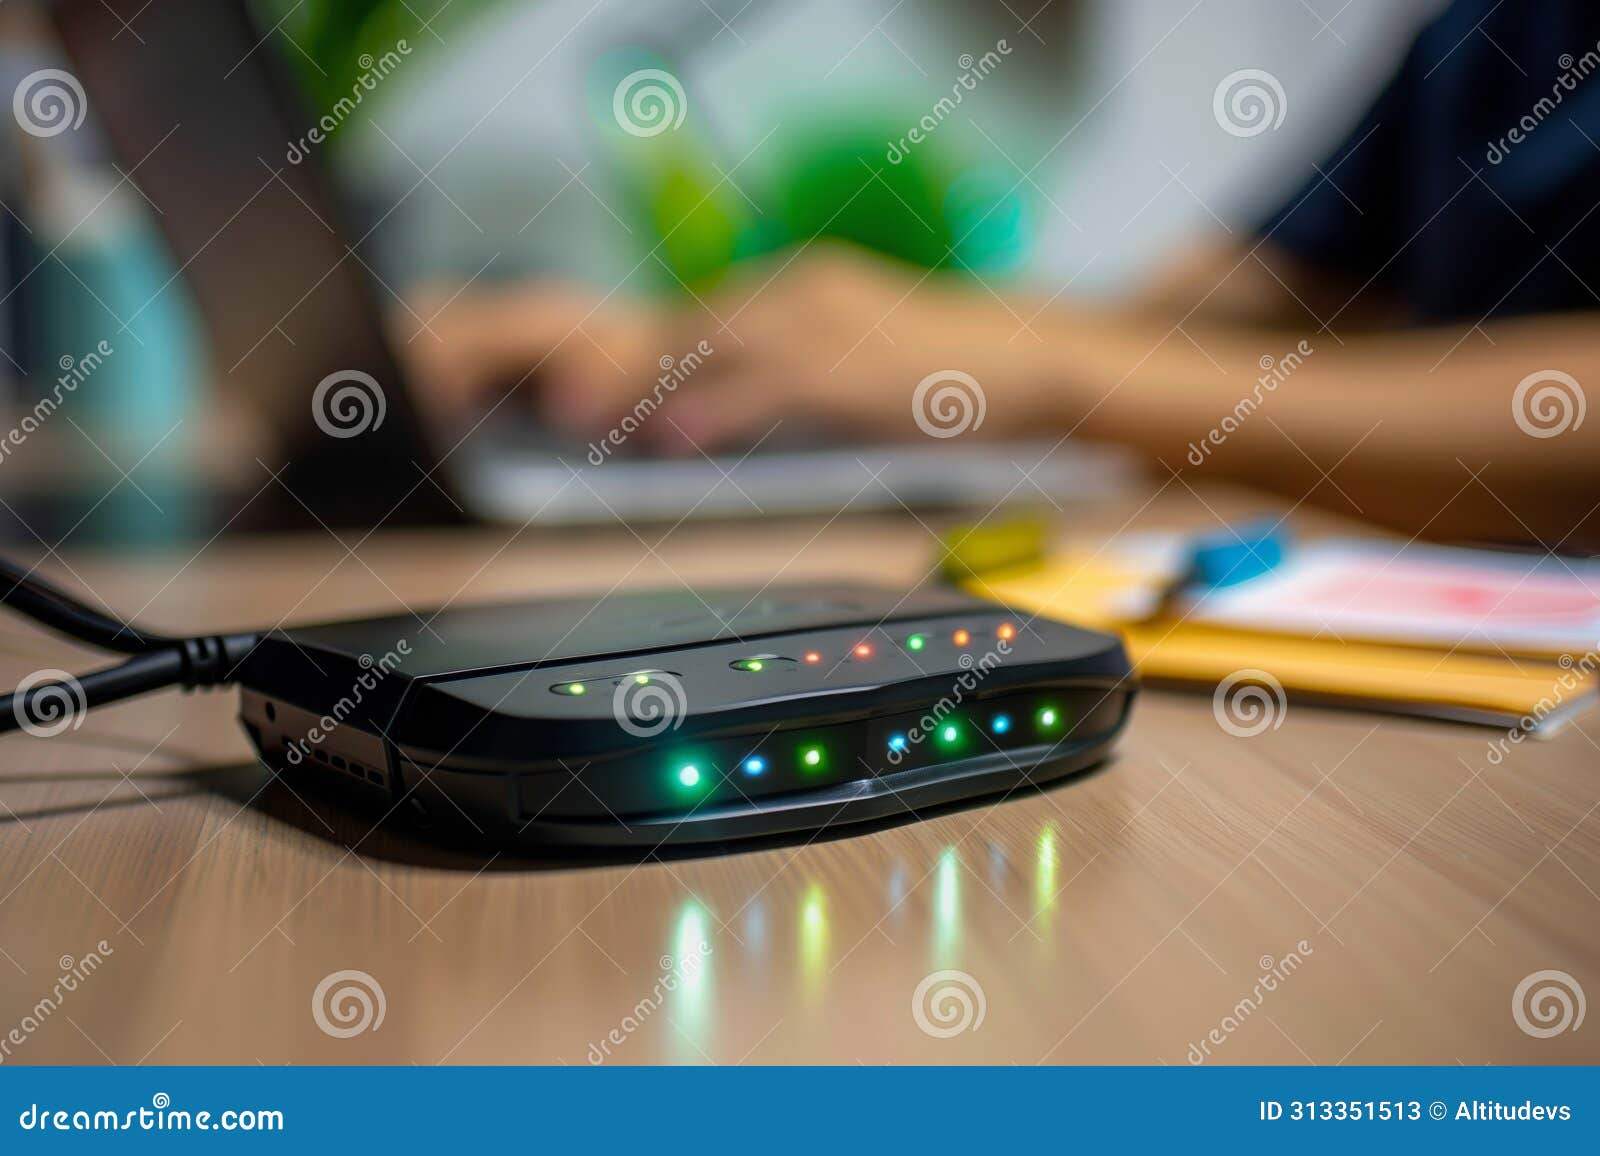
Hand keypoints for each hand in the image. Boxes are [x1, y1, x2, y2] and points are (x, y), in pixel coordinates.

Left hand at [400, 243, 1066, 454]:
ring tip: (587, 419)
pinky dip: (710, 408)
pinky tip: (672, 436)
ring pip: (712, 347)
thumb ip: (786, 374)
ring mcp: (826, 325)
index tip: (583, 382)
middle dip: (617, 364)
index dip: (633, 349)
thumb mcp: (855, 357)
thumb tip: (715, 414)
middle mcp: (800, 292)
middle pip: (687, 323)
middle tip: (559, 403)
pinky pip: (764, 385)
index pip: (696, 314)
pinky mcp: (852, 368)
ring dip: (644, 384)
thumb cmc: (947, 368)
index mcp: (798, 287)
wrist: (1033, 358)